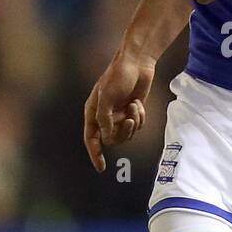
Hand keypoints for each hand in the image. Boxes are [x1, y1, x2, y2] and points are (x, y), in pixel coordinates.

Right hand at [83, 48, 154, 172]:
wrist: (137, 63)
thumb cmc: (118, 76)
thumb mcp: (107, 97)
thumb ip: (104, 119)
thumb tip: (107, 137)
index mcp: (93, 112)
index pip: (91, 139)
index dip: (95, 154)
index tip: (101, 168)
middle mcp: (105, 116)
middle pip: (112, 139)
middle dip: (123, 131)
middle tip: (129, 120)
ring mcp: (119, 114)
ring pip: (127, 133)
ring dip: (133, 121)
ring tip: (134, 105)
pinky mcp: (132, 111)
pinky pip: (137, 125)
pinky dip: (140, 116)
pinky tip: (138, 103)